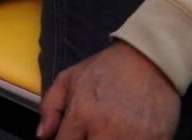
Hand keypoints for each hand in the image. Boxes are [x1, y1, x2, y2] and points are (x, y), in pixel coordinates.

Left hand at [36, 43, 178, 139]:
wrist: (149, 59)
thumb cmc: (107, 69)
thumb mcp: (69, 78)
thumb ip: (50, 107)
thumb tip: (42, 135)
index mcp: (81, 116)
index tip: (70, 137)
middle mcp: (106, 131)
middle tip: (89, 136)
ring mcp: (133, 138)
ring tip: (106, 135)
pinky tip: (127, 136)